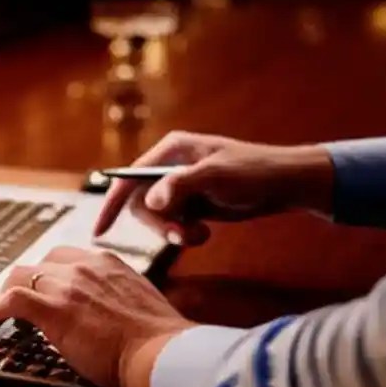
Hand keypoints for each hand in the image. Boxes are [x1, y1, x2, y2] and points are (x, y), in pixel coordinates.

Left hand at [0, 247, 195, 386]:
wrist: (162, 354)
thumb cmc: (159, 341)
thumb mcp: (139, 304)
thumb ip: (119, 298)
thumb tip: (110, 313)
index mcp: (108, 263)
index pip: (67, 257)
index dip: (51, 274)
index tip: (48, 290)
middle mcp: (84, 267)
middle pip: (40, 263)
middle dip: (28, 281)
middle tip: (22, 303)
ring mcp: (66, 286)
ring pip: (19, 276)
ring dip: (7, 293)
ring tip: (2, 314)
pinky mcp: (52, 310)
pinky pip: (10, 300)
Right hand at [93, 131, 335, 244]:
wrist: (287, 184)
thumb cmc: (255, 171)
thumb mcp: (217, 175)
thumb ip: (181, 185)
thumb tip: (150, 201)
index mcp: (171, 150)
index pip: (129, 178)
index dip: (111, 205)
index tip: (99, 232)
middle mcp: (170, 167)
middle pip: (140, 204)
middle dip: (158, 225)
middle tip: (181, 236)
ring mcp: (181, 187)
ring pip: (157, 218)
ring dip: (174, 232)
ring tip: (201, 236)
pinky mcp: (192, 205)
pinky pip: (174, 225)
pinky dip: (185, 234)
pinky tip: (207, 233)